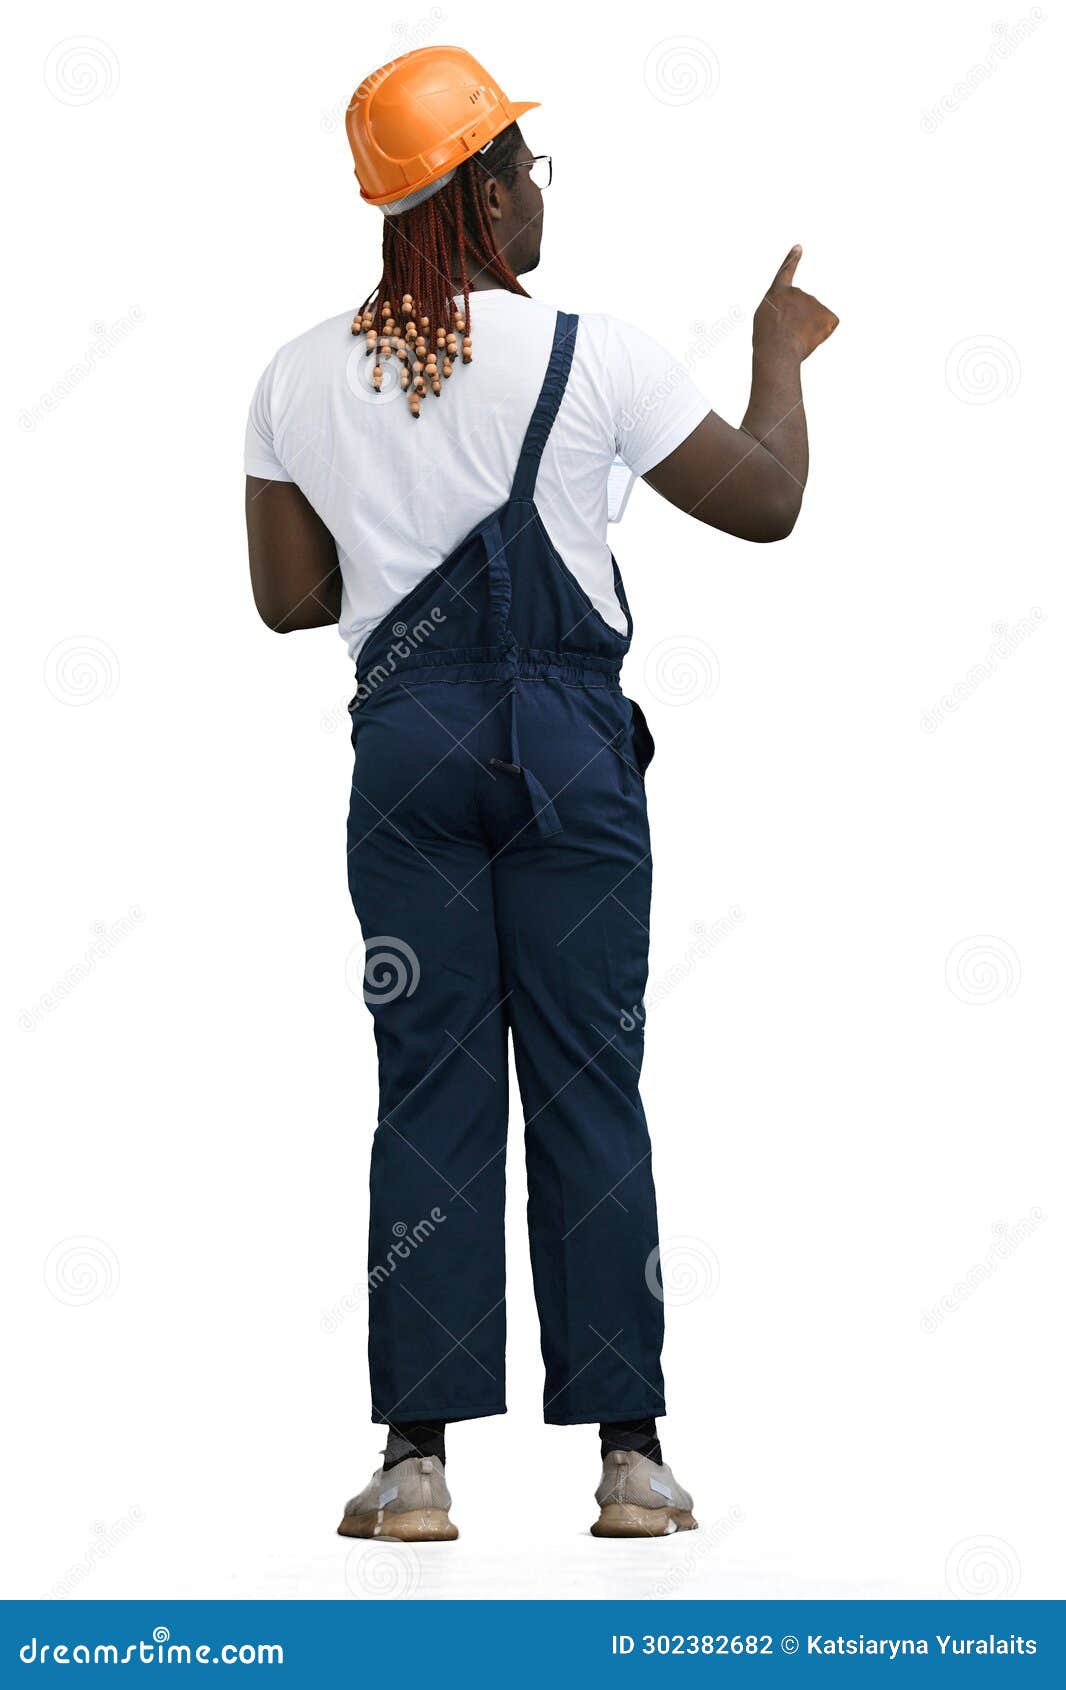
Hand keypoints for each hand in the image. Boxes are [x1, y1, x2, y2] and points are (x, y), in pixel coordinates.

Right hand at [753, 246, 837, 360]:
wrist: (778, 349)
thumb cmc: (767, 340)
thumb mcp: (765, 320)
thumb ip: (780, 310)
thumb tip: (796, 315)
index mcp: (778, 293)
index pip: (785, 271)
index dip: (791, 260)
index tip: (799, 248)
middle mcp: (797, 292)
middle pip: (802, 310)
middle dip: (798, 323)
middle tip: (786, 336)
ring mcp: (813, 302)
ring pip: (814, 320)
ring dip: (807, 331)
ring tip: (794, 339)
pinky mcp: (828, 315)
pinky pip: (828, 326)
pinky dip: (821, 334)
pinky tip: (809, 339)